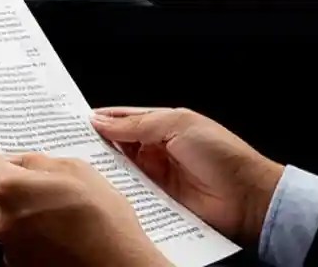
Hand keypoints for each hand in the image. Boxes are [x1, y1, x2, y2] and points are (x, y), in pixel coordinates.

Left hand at [0, 151, 170, 266]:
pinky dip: (35, 238)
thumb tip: (23, 161)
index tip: (19, 163)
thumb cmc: (103, 221)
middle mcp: (2, 221)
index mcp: (10, 189)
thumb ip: (39, 161)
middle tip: (53, 193)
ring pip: (12, 219)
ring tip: (63, 218)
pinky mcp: (20, 265)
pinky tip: (61, 237)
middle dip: (21, 190)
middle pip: (0, 194)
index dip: (7, 160)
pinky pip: (22, 243)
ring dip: (29, 215)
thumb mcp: (77, 170)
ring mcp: (10, 247)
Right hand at [92, 107, 283, 244]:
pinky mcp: (157, 197)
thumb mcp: (176, 125)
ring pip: (120, 168)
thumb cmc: (221, 154)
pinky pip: (130, 191)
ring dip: (104, 166)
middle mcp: (156, 148)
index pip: (123, 118)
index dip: (100, 119)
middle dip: (97, 143)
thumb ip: (136, 124)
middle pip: (117, 144)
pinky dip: (117, 188)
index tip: (74, 122)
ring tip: (81, 163)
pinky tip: (102, 185)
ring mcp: (156, 174)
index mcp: (162, 123)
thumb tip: (101, 121)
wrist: (246, 197)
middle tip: (71, 143)